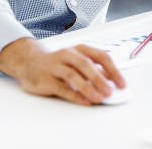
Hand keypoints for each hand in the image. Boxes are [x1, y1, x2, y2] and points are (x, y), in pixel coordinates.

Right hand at [0, 37, 125, 105]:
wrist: (29, 62)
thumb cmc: (58, 63)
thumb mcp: (77, 61)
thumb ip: (94, 70)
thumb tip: (112, 82)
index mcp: (78, 49)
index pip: (100, 56)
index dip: (113, 70)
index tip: (122, 84)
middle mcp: (66, 54)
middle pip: (85, 64)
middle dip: (99, 79)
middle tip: (110, 92)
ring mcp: (55, 66)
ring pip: (73, 75)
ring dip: (88, 87)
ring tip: (99, 98)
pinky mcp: (46, 79)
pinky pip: (62, 88)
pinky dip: (76, 95)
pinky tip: (85, 101)